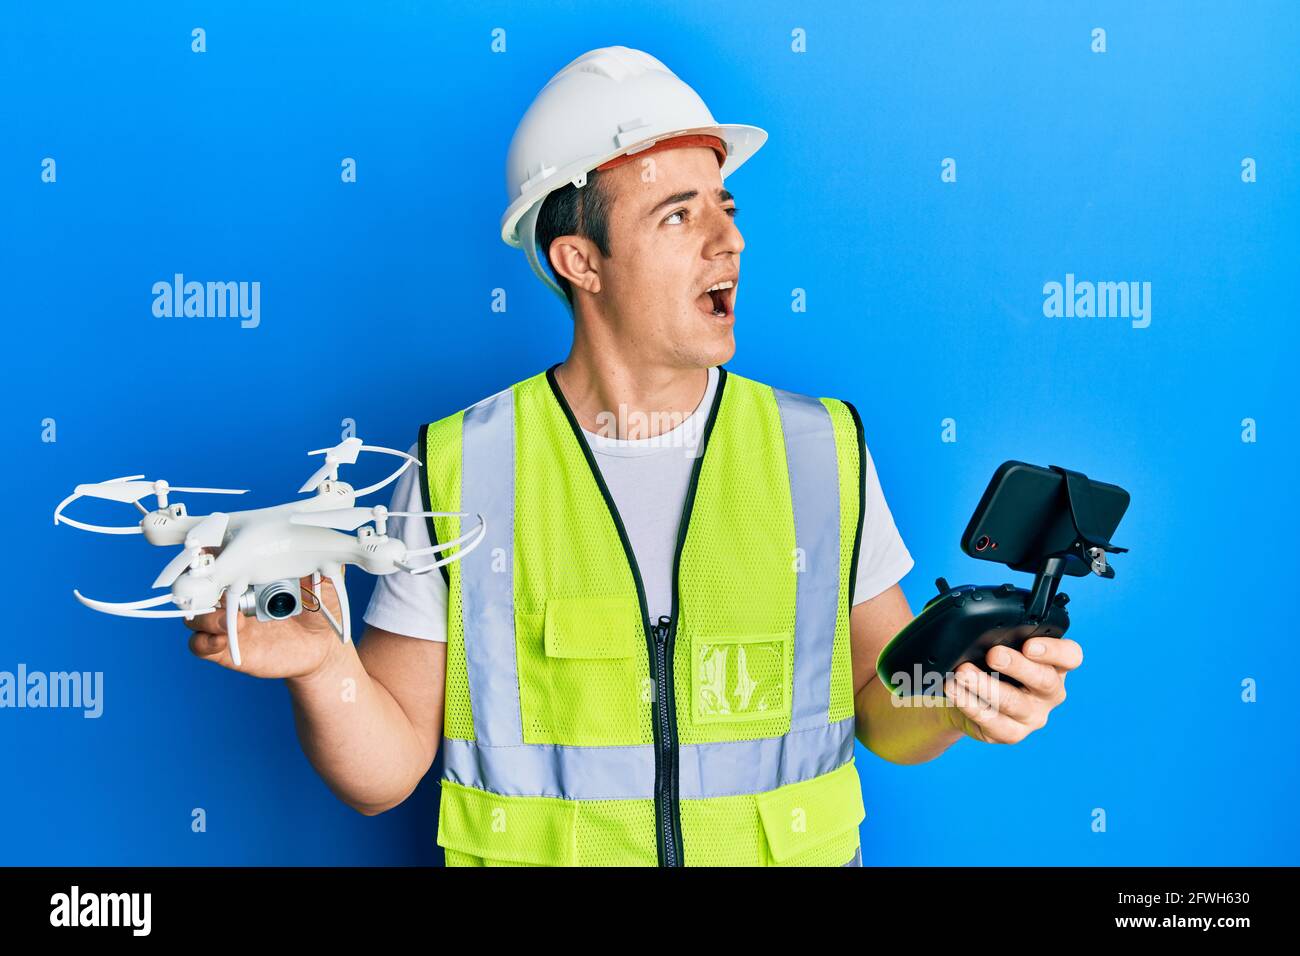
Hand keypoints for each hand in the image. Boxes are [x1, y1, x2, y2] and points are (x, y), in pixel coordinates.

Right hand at [184, 564, 347, 679]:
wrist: (323, 646)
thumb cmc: (320, 607)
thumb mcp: (326, 580)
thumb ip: (322, 563)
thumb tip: (325, 546)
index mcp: (249, 571)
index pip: (216, 557)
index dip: (207, 552)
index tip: (207, 549)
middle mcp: (232, 594)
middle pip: (195, 585)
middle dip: (194, 583)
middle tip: (207, 584)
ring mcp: (227, 621)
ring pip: (194, 614)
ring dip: (204, 614)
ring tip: (227, 619)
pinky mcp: (226, 647)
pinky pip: (199, 645)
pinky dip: (205, 641)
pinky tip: (224, 638)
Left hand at [941, 637, 1081, 743]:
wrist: (965, 698)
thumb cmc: (988, 665)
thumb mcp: (999, 647)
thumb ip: (1002, 638)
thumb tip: (983, 627)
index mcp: (1054, 665)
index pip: (1070, 656)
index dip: (1054, 651)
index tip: (1029, 645)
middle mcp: (1049, 692)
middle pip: (1044, 680)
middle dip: (1017, 666)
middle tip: (993, 655)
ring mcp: (1033, 715)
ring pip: (1014, 703)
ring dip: (986, 686)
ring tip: (963, 673)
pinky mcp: (1012, 733)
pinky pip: (992, 722)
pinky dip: (969, 703)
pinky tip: (955, 690)